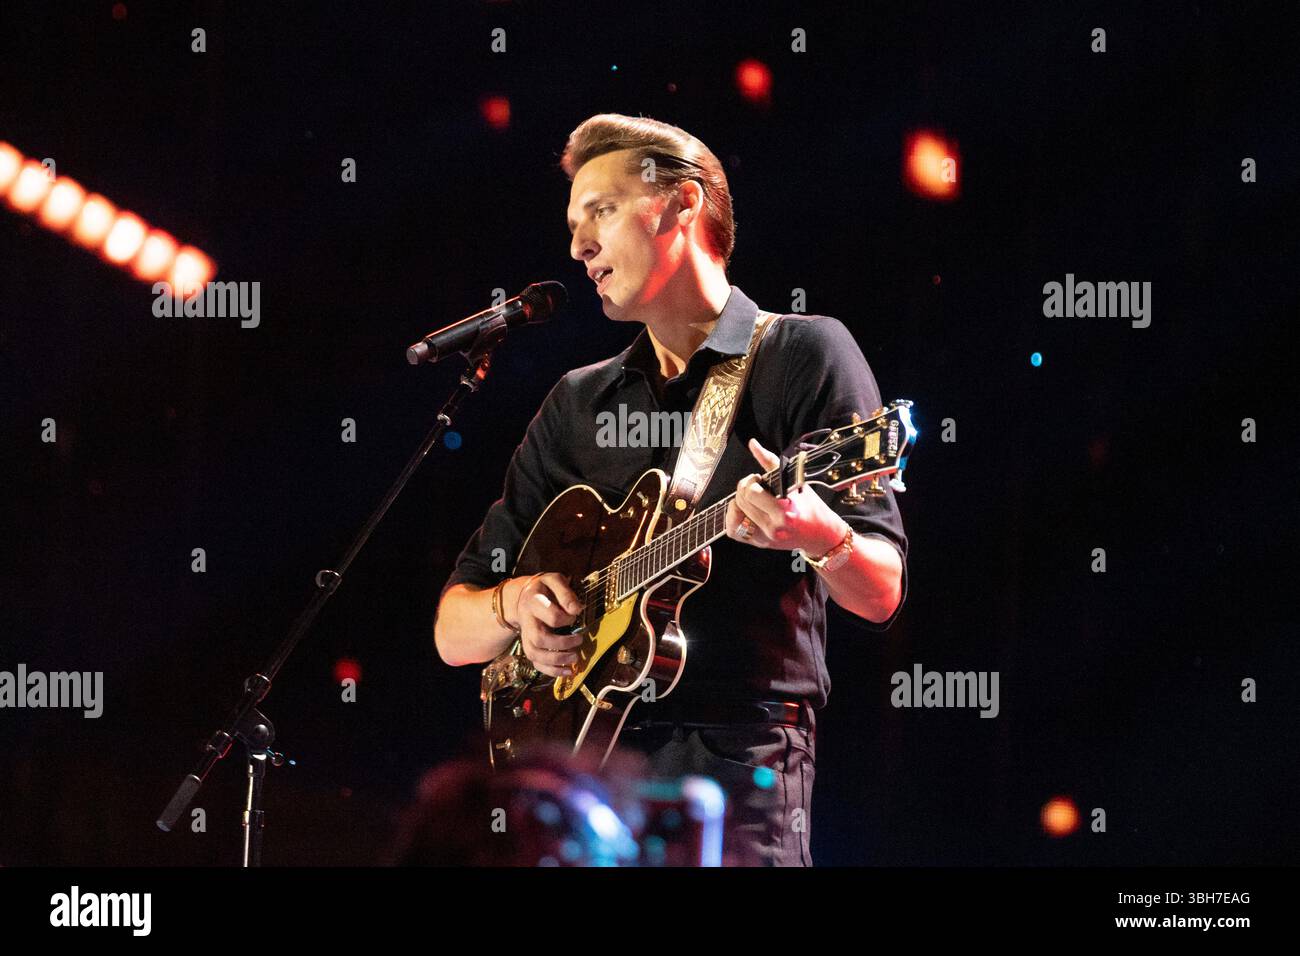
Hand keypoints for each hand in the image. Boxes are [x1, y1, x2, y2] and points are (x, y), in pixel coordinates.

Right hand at [513, 572, 584, 677]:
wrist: (525, 596)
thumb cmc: (544, 589)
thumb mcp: (554, 581)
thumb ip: (566, 593)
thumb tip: (577, 609)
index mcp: (534, 602)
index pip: (552, 616)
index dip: (568, 618)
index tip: (575, 614)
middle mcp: (527, 621)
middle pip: (540, 638)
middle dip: (562, 644)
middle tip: (579, 640)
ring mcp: (526, 635)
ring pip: (535, 654)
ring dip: (556, 660)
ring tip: (575, 658)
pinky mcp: (529, 645)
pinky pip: (535, 663)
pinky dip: (551, 671)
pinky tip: (567, 671)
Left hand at [724, 438, 850, 556]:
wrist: (821, 535)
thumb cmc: (811, 507)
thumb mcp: (795, 481)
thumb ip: (770, 462)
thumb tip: (753, 443)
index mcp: (784, 511)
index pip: (752, 492)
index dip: (752, 480)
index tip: (760, 479)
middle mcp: (773, 528)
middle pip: (741, 501)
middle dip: (745, 488)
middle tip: (756, 486)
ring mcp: (765, 538)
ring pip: (734, 514)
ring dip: (739, 501)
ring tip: (752, 499)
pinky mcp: (759, 544)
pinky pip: (732, 531)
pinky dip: (734, 517)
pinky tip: (745, 511)